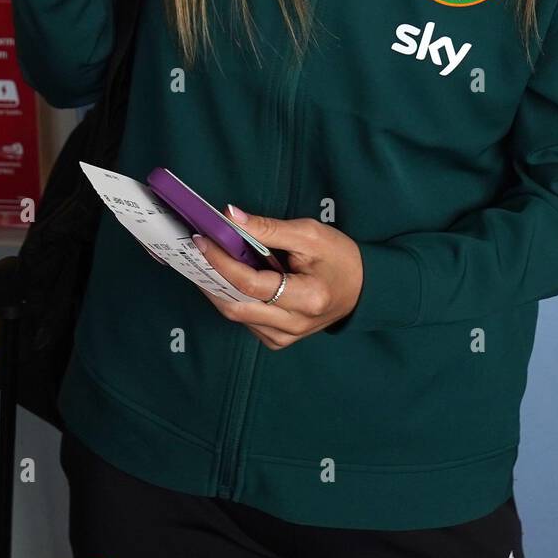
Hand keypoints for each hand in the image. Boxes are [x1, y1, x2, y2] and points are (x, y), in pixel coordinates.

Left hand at [193, 208, 363, 348]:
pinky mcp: (278, 341)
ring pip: (237, 316)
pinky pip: (246, 322)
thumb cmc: (339, 258)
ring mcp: (286, 337)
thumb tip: (230, 216)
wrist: (362, 289)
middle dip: (210, 279)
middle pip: (236, 307)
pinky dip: (232, 300)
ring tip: (205, 263)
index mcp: (307, 298)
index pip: (251, 284)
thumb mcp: (310, 234)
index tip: (203, 240)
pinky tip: (226, 280)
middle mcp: (294, 324)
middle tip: (195, 253)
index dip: (222, 262)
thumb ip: (269, 228)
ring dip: (217, 289)